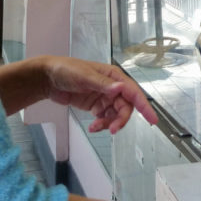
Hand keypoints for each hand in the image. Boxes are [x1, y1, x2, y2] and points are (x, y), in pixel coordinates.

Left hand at [41, 57, 155, 132]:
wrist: (48, 78)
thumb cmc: (66, 70)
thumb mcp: (84, 76)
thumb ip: (103, 84)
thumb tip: (120, 88)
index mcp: (114, 76)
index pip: (133, 92)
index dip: (144, 106)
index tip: (152, 120)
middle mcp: (113, 87)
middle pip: (126, 107)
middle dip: (121, 119)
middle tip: (113, 130)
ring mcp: (105, 97)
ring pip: (116, 115)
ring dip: (110, 124)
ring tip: (96, 128)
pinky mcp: (96, 105)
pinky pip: (106, 118)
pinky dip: (102, 125)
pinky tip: (93, 127)